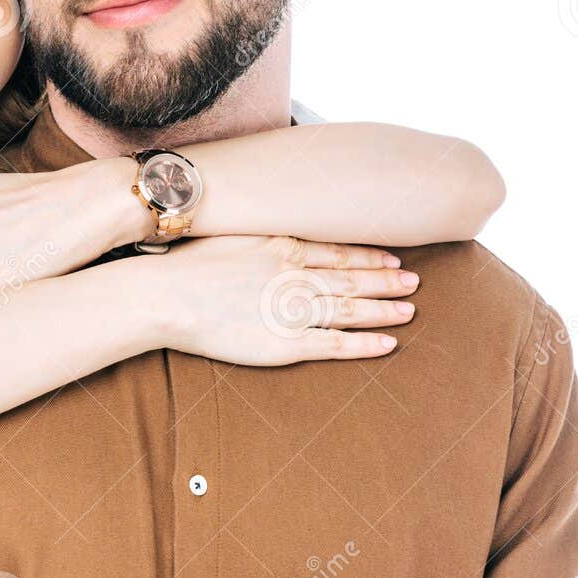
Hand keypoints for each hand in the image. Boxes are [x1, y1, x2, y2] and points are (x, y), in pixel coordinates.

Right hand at [146, 234, 416, 364]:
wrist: (163, 295)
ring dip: (383, 310)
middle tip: (414, 282)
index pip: (337, 251)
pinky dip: (364, 344)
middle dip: (386, 280)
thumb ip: (257, 235)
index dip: (368, 256)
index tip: (392, 258)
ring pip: (350, 309)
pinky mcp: (285, 343)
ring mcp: (292, 310)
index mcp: (281, 245)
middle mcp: (294, 275)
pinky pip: (335, 344)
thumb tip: (272, 233)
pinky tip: (387, 343)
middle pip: (352, 278)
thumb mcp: (228, 234)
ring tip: (409, 310)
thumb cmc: (184, 265)